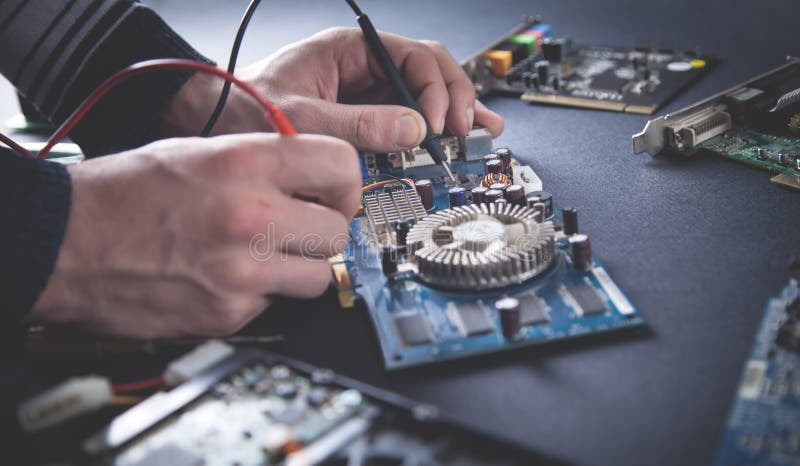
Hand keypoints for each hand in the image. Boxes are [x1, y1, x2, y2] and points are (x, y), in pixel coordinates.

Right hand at [29, 134, 359, 337]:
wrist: (66, 241)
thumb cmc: (126, 192)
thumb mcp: (200, 150)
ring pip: (318, 277)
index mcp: (244, 163)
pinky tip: (225, 276)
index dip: (346, 183)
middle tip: (299, 228)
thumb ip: (266, 161)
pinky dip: (259, 293)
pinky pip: (275, 304)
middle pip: (338, 232)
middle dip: (323, 231)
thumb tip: (318, 181)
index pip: (342, 166)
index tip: (337, 195)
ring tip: (262, 255)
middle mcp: (249, 216)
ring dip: (298, 268)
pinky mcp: (229, 313)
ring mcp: (241, 271)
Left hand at [162, 27, 503, 151]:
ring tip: (479, 131)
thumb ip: (355, 124)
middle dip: (454, 98)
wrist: (211, 124)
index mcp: (347, 51)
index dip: (434, 88)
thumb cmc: (241, 107)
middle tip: (467, 129)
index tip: (437, 123)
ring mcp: (363, 96)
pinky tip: (452, 139)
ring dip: (453, 113)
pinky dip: (432, 133)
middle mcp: (361, 70)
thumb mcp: (298, 117)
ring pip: (422, 97)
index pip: (411, 56)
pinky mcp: (360, 122)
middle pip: (427, 72)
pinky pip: (405, 122)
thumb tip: (410, 128)